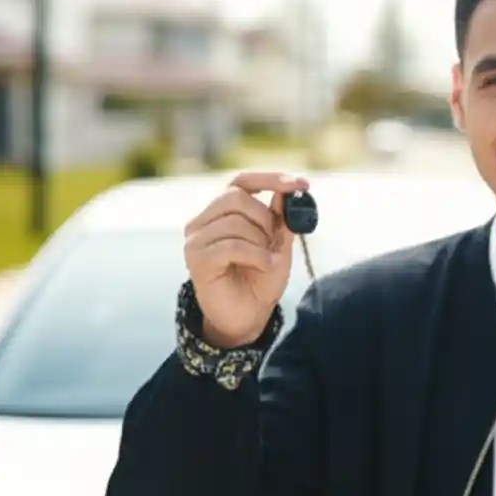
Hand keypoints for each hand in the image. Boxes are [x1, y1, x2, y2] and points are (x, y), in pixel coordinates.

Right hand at [183, 172, 309, 347]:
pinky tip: (263, 265)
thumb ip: (280, 217)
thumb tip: (287, 189)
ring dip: (261, 242)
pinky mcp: (196, 259)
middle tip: (274, 240)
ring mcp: (196, 239)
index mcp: (221, 212)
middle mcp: (203, 221)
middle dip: (264, 218)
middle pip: (235, 196)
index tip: (299, 184)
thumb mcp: (278, 244)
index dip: (270, 179)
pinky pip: (232, 245)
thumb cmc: (260, 280)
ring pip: (235, 222)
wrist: (248, 317)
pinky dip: (256, 255)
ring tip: (266, 260)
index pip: (240, 181)